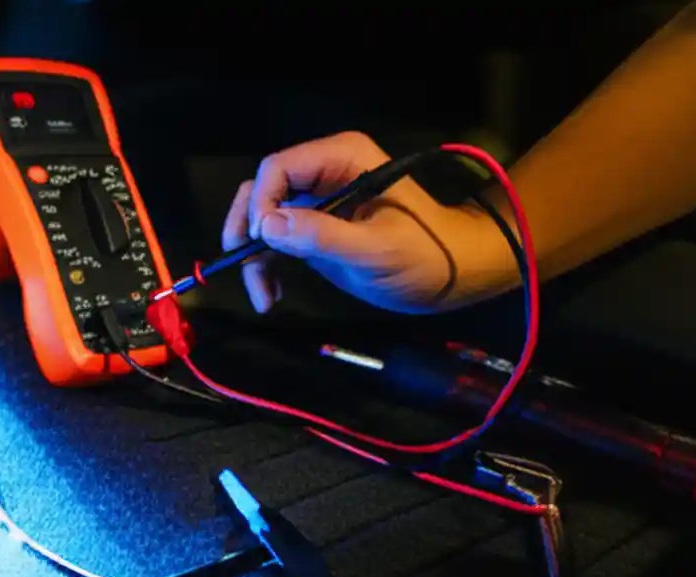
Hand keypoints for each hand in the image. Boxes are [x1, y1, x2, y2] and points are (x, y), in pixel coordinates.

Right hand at [222, 132, 515, 313]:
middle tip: (240, 262)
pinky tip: (270, 296)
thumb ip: (321, 235)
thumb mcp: (375, 249)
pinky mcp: (314, 231)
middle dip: (247, 228)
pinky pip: (276, 243)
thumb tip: (267, 227)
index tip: (260, 241)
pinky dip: (267, 268)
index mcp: (341, 159)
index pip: (278, 168)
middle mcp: (323, 174)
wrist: (454, 277)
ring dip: (254, 256)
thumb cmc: (426, 255)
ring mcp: (316, 203)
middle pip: (262, 190)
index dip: (261, 202)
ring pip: (263, 219)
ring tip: (261, 295)